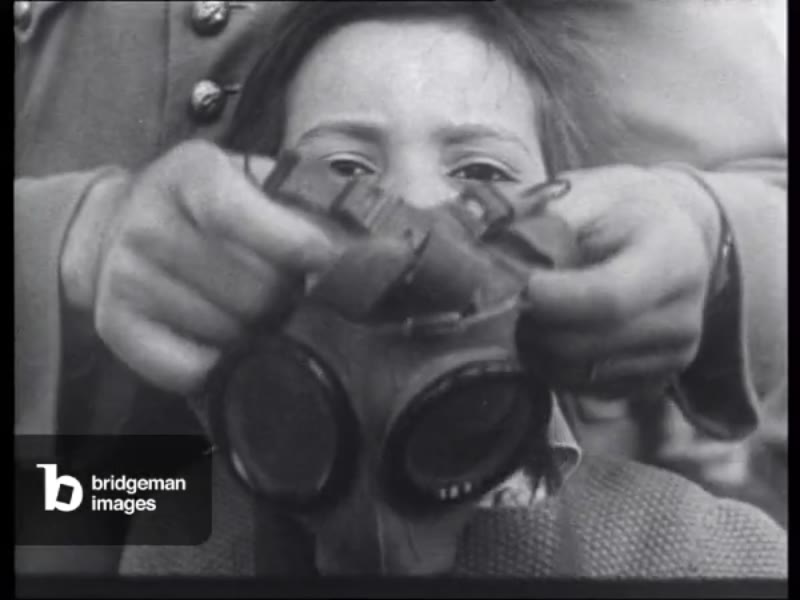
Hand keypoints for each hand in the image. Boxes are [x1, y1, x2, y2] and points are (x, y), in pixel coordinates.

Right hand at [60, 140, 337, 393]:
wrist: (123, 227)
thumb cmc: (214, 208)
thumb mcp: (256, 184)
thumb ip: (305, 208)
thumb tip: (361, 251)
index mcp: (191, 172)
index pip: (237, 215)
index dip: (291, 243)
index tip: (324, 259)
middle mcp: (147, 220)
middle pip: (251, 289)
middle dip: (284, 296)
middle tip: (284, 289)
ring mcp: (124, 274)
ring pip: (229, 332)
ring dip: (255, 329)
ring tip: (249, 307)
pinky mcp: (113, 323)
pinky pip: (189, 368)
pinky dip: (218, 363)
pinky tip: (219, 335)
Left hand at [515, 165, 721, 397]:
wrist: (676, 238)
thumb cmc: (624, 210)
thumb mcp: (591, 194)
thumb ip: (545, 221)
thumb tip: (491, 248)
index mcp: (672, 258)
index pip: (608, 298)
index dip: (553, 300)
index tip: (520, 287)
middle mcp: (682, 317)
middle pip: (585, 343)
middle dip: (533, 325)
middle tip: (510, 300)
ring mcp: (671, 357)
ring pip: (577, 373)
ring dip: (537, 350)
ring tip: (527, 315)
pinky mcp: (653, 383)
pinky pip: (584, 391)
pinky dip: (553, 368)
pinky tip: (550, 335)